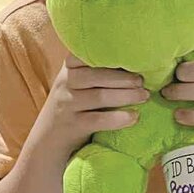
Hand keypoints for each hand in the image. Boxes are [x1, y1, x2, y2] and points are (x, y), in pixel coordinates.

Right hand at [31, 55, 147, 157]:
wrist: (48, 139)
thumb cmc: (72, 106)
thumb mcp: (76, 83)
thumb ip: (95, 69)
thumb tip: (134, 58)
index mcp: (69, 69)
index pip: (86, 53)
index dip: (109, 54)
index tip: (131, 55)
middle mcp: (65, 83)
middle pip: (97, 75)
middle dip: (124, 77)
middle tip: (143, 81)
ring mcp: (66, 105)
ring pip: (100, 96)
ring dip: (127, 96)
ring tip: (144, 96)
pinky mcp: (72, 125)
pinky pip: (99, 119)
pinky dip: (119, 118)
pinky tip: (134, 117)